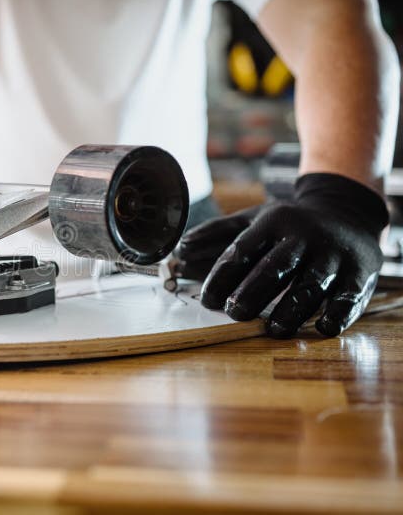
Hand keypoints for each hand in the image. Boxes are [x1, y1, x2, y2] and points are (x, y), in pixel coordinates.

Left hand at [176, 173, 388, 336]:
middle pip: (274, 268)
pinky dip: (337, 314)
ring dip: (290, 310)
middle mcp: (303, 236)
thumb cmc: (289, 224)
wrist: (348, 211)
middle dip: (251, 293)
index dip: (221, 277)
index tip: (207, 300)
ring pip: (310, 284)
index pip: (241, 250)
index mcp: (273, 223)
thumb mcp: (254, 219)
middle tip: (233, 314)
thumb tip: (180, 248)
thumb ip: (217, 233)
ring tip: (273, 330)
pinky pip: (348, 296)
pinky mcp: (360, 272)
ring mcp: (333, 254)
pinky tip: (322, 329)